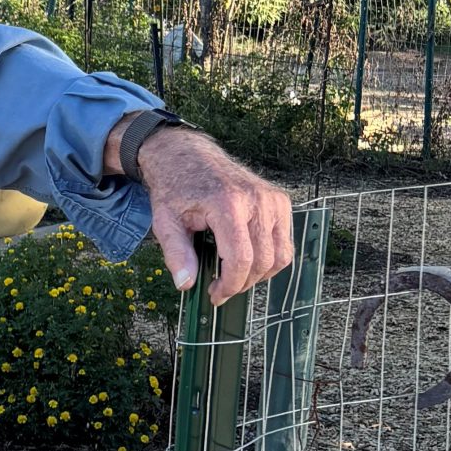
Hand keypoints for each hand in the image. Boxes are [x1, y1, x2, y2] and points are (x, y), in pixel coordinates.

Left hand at [122, 122, 294, 305]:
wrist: (189, 156)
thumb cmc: (176, 188)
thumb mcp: (166, 221)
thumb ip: (176, 254)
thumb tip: (186, 284)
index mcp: (228, 204)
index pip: (241, 259)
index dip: (230, 285)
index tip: (215, 295)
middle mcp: (257, 200)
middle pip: (263, 261)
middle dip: (242, 283)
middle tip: (220, 288)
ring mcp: (273, 199)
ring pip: (281, 255)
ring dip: (259, 274)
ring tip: (234, 275)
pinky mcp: (280, 200)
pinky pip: (285, 242)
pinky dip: (270, 258)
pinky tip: (247, 259)